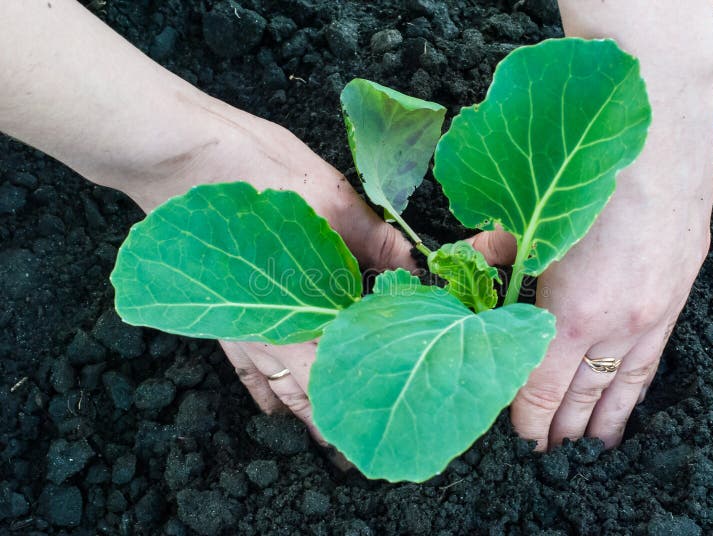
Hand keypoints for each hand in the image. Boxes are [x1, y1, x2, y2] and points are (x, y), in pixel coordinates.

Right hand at [136, 101, 416, 442]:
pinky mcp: (221, 311)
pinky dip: (262, 390)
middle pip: (312, 386)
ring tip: (327, 441)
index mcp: (304, 299)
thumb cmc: (252, 169)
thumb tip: (412, 266)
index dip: (373, 381)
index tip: (396, 401)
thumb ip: (373, 239)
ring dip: (304, 413)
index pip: (348, 355)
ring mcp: (242, 322)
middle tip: (362, 446)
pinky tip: (271, 406)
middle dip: (338, 417)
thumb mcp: (328, 196)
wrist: (177, 154)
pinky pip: (245, 366)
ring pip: (279, 385)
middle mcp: (271, 325)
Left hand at [470, 62, 712, 450]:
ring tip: (591, 443)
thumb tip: (470, 269)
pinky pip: (654, 357)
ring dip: (605, 417)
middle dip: (562, 424)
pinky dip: (638, 387)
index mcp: (570, 312)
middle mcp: (617, 323)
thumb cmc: (583, 167)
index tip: (521, 432)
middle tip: (548, 446)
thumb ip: (498, 256)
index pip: (542, 386)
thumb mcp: (528, 219)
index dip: (528, 415)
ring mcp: (653, 310)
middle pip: (583, 393)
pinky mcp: (678, 292)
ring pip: (624, 382)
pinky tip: (630, 403)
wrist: (655, 124)